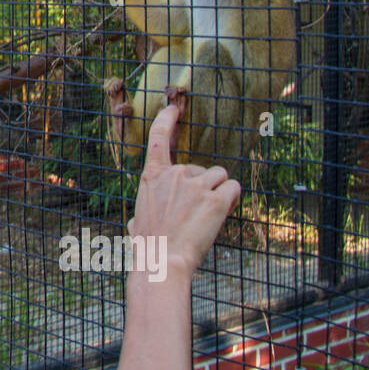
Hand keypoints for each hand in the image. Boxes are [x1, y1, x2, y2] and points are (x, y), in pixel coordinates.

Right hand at [127, 105, 240, 279]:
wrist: (162, 261)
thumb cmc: (148, 247)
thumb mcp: (137, 223)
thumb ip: (141, 214)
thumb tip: (134, 226)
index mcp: (152, 176)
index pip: (159, 138)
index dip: (166, 120)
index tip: (172, 108)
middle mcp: (175, 175)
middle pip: (202, 168)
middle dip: (204, 187)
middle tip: (196, 213)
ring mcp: (197, 185)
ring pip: (221, 176)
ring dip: (219, 192)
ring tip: (209, 215)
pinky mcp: (216, 199)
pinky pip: (234, 188)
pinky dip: (232, 200)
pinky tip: (222, 214)